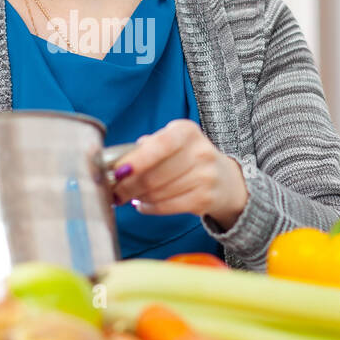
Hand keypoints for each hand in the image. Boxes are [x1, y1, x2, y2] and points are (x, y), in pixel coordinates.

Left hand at [109, 119, 248, 228]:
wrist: (224, 179)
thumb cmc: (186, 158)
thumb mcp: (170, 143)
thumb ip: (144, 150)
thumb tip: (115, 166)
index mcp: (186, 131)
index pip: (159, 145)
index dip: (135, 161)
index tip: (117, 172)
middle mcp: (200, 152)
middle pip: (154, 175)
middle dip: (128, 186)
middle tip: (115, 190)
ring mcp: (205, 177)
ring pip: (158, 193)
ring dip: (138, 197)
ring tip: (130, 196)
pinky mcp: (205, 199)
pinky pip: (166, 207)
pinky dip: (149, 207)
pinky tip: (143, 204)